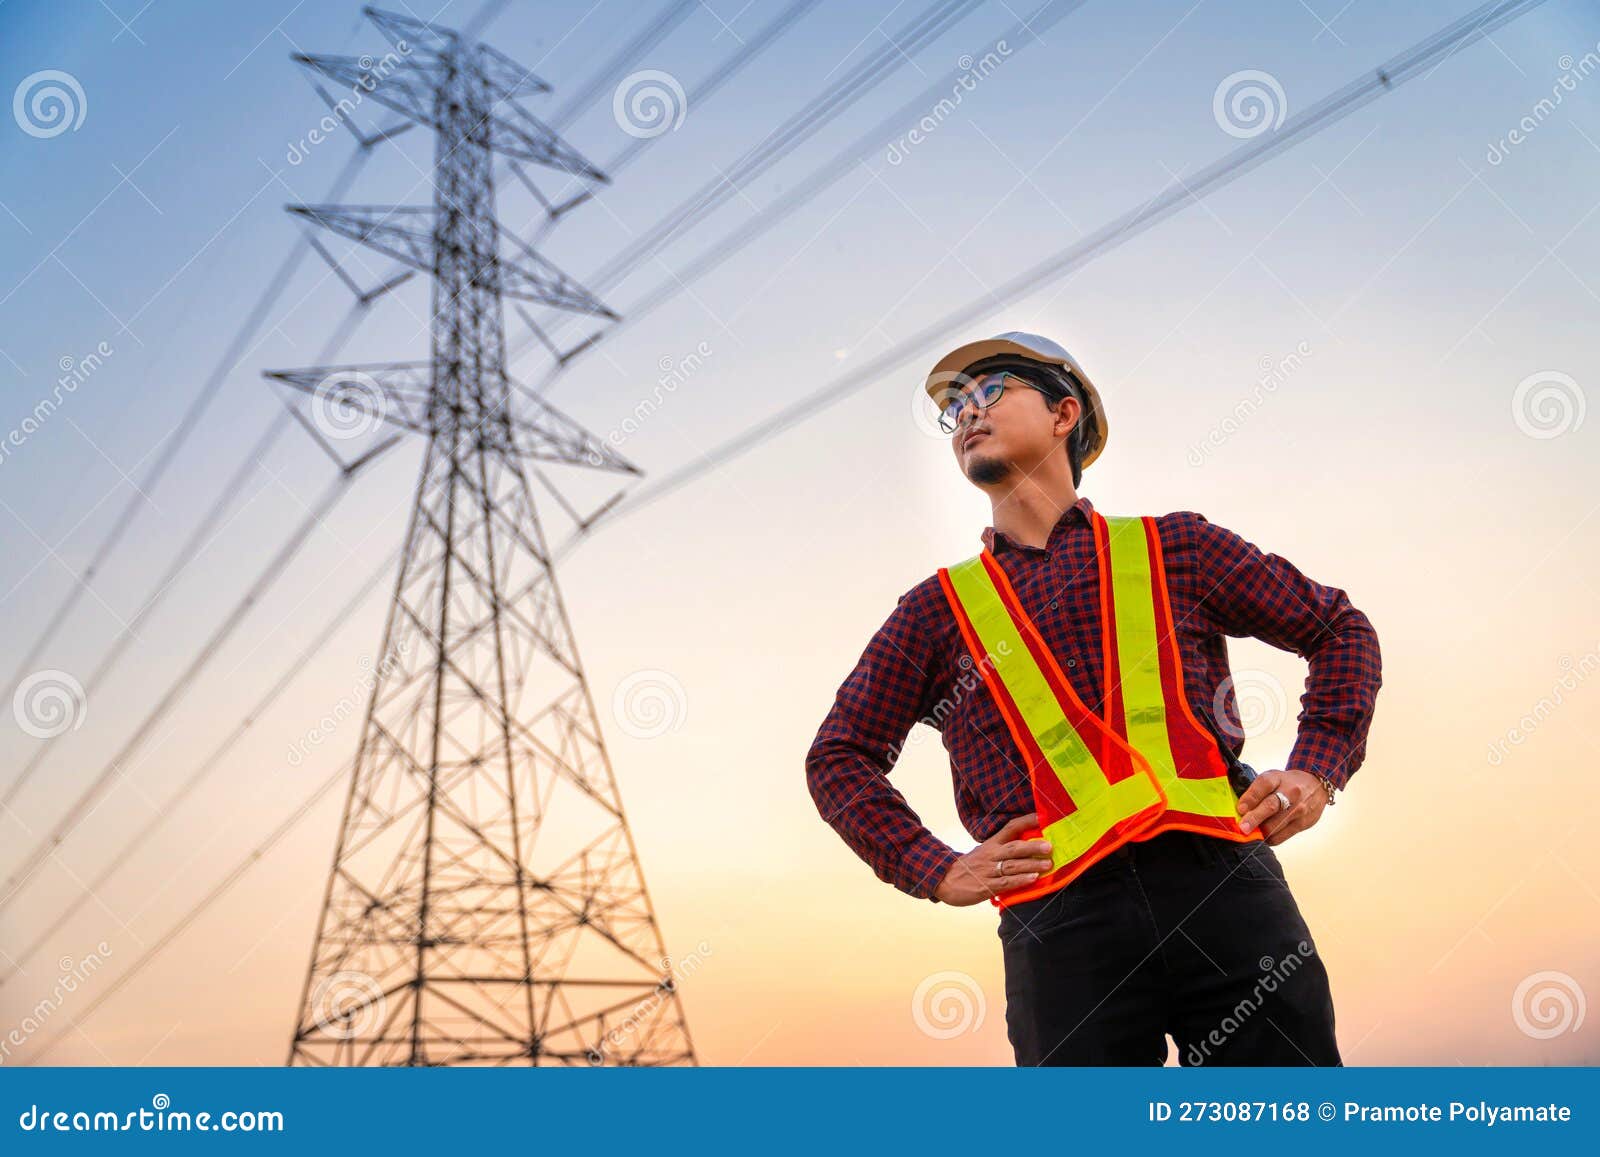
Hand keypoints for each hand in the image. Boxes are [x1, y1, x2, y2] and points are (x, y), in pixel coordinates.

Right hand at [934, 813, 1054, 905]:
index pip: (1010, 828)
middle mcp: (990, 855)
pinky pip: (1005, 883)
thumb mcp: (983, 852)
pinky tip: (1032, 879)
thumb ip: (1002, 849)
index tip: (1042, 817)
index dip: (1026, 822)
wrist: (944, 879)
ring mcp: (988, 871)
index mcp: (991, 844)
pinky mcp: (986, 886)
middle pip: (1014, 848)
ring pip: (1012, 866)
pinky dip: (1020, 880)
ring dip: (1031, 864)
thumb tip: (1029, 845)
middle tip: (1049, 846)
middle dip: (1032, 846)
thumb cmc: (969, 867)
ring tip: (1047, 864)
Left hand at [1235, 768, 1328, 845]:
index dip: (1250, 798)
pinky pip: (1281, 836)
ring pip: (1275, 825)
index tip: (1241, 809)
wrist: (1316, 785)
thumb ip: (1256, 791)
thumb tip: (1241, 810)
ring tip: (1251, 833)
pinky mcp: (1303, 823)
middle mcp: (1290, 792)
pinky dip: (1269, 838)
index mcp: (1278, 778)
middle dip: (1254, 819)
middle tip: (1243, 828)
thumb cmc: (1288, 783)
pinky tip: (1263, 836)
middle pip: (1270, 806)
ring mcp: (1299, 809)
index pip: (1263, 784)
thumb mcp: (1272, 778)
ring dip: (1260, 831)